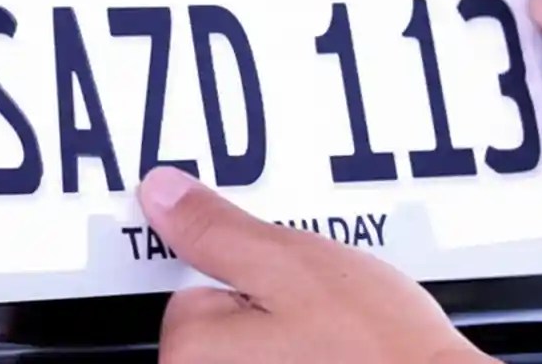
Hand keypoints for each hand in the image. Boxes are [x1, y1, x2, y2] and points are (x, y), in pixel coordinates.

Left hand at [138, 166, 493, 363]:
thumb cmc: (379, 350)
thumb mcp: (290, 263)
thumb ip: (215, 229)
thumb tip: (161, 194)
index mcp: (190, 359)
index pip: (189, 298)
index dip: (245, 282)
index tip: (283, 292)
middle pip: (216, 337)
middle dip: (264, 321)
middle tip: (320, 322)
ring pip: (253, 358)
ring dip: (286, 349)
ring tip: (338, 348)